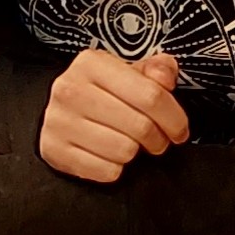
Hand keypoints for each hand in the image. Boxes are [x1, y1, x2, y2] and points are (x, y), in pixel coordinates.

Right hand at [39, 49, 188, 182]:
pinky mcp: (55, 150)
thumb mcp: (128, 72)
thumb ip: (155, 70)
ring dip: (135, 152)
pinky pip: (106, 171)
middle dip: (159, 138)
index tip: (180, 129)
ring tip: (131, 144)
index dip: (174, 117)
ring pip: (124, 151)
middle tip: (157, 140)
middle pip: (140, 126)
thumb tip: (166, 77)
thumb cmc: (100, 92)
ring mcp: (59, 121)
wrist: (60, 112)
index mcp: (92, 64)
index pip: (151, 95)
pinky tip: (110, 155)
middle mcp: (70, 89)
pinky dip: (115, 168)